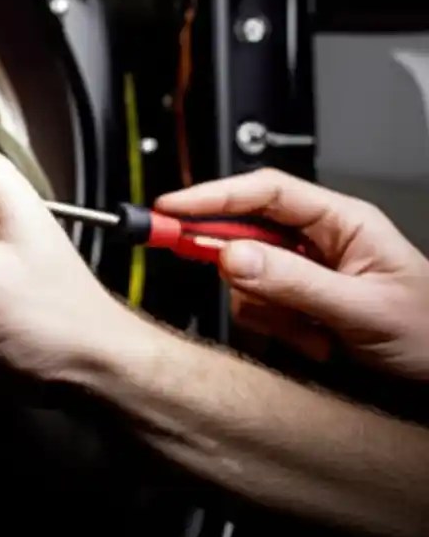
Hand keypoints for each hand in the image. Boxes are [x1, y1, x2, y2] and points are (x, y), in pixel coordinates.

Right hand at [156, 169, 428, 380]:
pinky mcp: (297, 306)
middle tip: (234, 283)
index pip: (265, 192)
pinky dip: (276, 331)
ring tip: (312, 334)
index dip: (214, 196)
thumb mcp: (362, 307)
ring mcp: (305, 275)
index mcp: (342, 221)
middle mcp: (319, 242)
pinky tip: (315, 344)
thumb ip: (294, 282)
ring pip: (246, 277)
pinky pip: (257, 309)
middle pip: (246, 233)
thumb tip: (231, 256)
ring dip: (268, 311)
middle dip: (241, 267)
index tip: (172, 209)